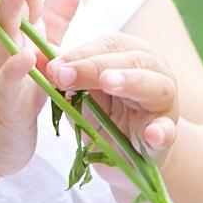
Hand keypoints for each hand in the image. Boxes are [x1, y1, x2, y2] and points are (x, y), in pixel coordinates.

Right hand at [0, 0, 83, 177]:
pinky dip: (15, 68)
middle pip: (8, 4)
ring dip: (10, 11)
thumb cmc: (14, 90)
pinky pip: (8, 82)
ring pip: (3, 36)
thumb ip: (54, 17)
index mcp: (15, 31)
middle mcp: (3, 45)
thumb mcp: (38, 49)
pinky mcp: (4, 101)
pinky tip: (26, 55)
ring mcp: (0, 71)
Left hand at [47, 31, 182, 185]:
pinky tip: (152, 134)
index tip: (54, 67)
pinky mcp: (166, 135)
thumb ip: (65, 75)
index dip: (80, 54)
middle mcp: (154, 71)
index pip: (108, 45)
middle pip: (130, 60)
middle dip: (96, 66)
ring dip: (131, 81)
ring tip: (110, 82)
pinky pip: (168, 131)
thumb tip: (35, 56)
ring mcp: (164, 103)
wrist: (126, 157)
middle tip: (68, 75)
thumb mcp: (80, 94)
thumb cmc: (104, 116)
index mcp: (131, 55)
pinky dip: (161, 132)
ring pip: (155, 86)